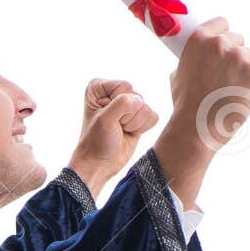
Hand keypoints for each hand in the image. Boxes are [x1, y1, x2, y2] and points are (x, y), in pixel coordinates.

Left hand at [68, 78, 158, 197]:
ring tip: (121, 130)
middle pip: (137, 97)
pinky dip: (142, 128)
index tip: (107, 119)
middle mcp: (114, 91)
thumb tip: (140, 101)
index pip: (125, 86)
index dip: (119, 106)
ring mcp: (128, 103)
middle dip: (128, 117)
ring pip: (146, 107)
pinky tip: (129, 133)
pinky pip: (153, 116)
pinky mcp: (139, 115)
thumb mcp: (105, 121)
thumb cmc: (96, 142)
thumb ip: (122, 105)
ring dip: (134, 124)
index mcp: (99, 86)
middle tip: (115, 127)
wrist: (100, 164)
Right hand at [166, 17, 249, 146]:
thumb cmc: (185, 106)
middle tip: (230, 73)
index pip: (221, 23)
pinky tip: (247, 90)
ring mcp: (238, 56)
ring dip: (247, 67)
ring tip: (236, 87)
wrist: (197, 128)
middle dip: (236, 53)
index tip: (224, 46)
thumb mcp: (177, 75)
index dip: (224, 34)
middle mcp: (219, 43)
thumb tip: (196, 61)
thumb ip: (190, 61)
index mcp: (199, 39)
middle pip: (238, 39)